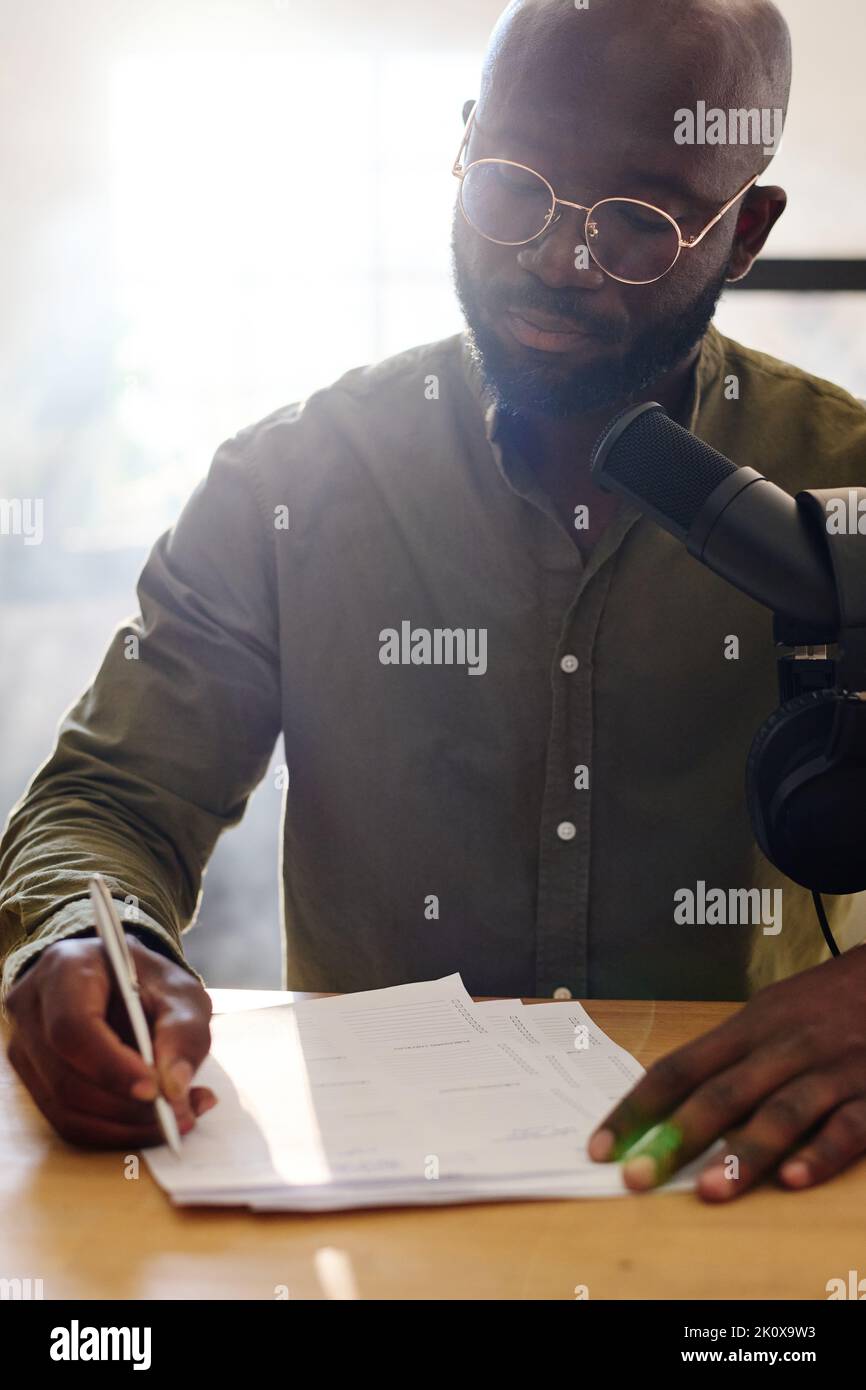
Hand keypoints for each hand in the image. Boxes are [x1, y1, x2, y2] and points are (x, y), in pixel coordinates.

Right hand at [6, 933, 215, 1147]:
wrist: (117, 980)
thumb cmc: (148, 982)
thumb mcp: (179, 992)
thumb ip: (183, 1031)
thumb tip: (175, 1086)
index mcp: (67, 969)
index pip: (72, 1027)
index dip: (111, 1066)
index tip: (155, 1090)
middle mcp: (33, 1008)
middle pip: (65, 1078)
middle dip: (127, 1107)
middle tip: (181, 1115)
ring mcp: (25, 1047)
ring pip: (65, 1109)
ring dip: (125, 1127)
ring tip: (178, 1119)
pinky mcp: (33, 1079)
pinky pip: (67, 1120)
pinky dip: (114, 1131)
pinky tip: (154, 1121)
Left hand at [588, 944, 865, 1200]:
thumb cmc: (824, 1002)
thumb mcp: (772, 1012)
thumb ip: (730, 1056)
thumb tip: (670, 1101)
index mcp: (749, 1025)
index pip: (680, 1066)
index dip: (638, 1107)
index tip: (602, 1145)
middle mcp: (784, 1046)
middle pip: (722, 1092)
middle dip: (676, 1136)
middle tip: (638, 1177)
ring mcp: (830, 1070)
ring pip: (780, 1112)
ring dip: (742, 1153)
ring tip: (708, 1191)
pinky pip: (846, 1128)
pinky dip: (819, 1153)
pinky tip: (792, 1180)